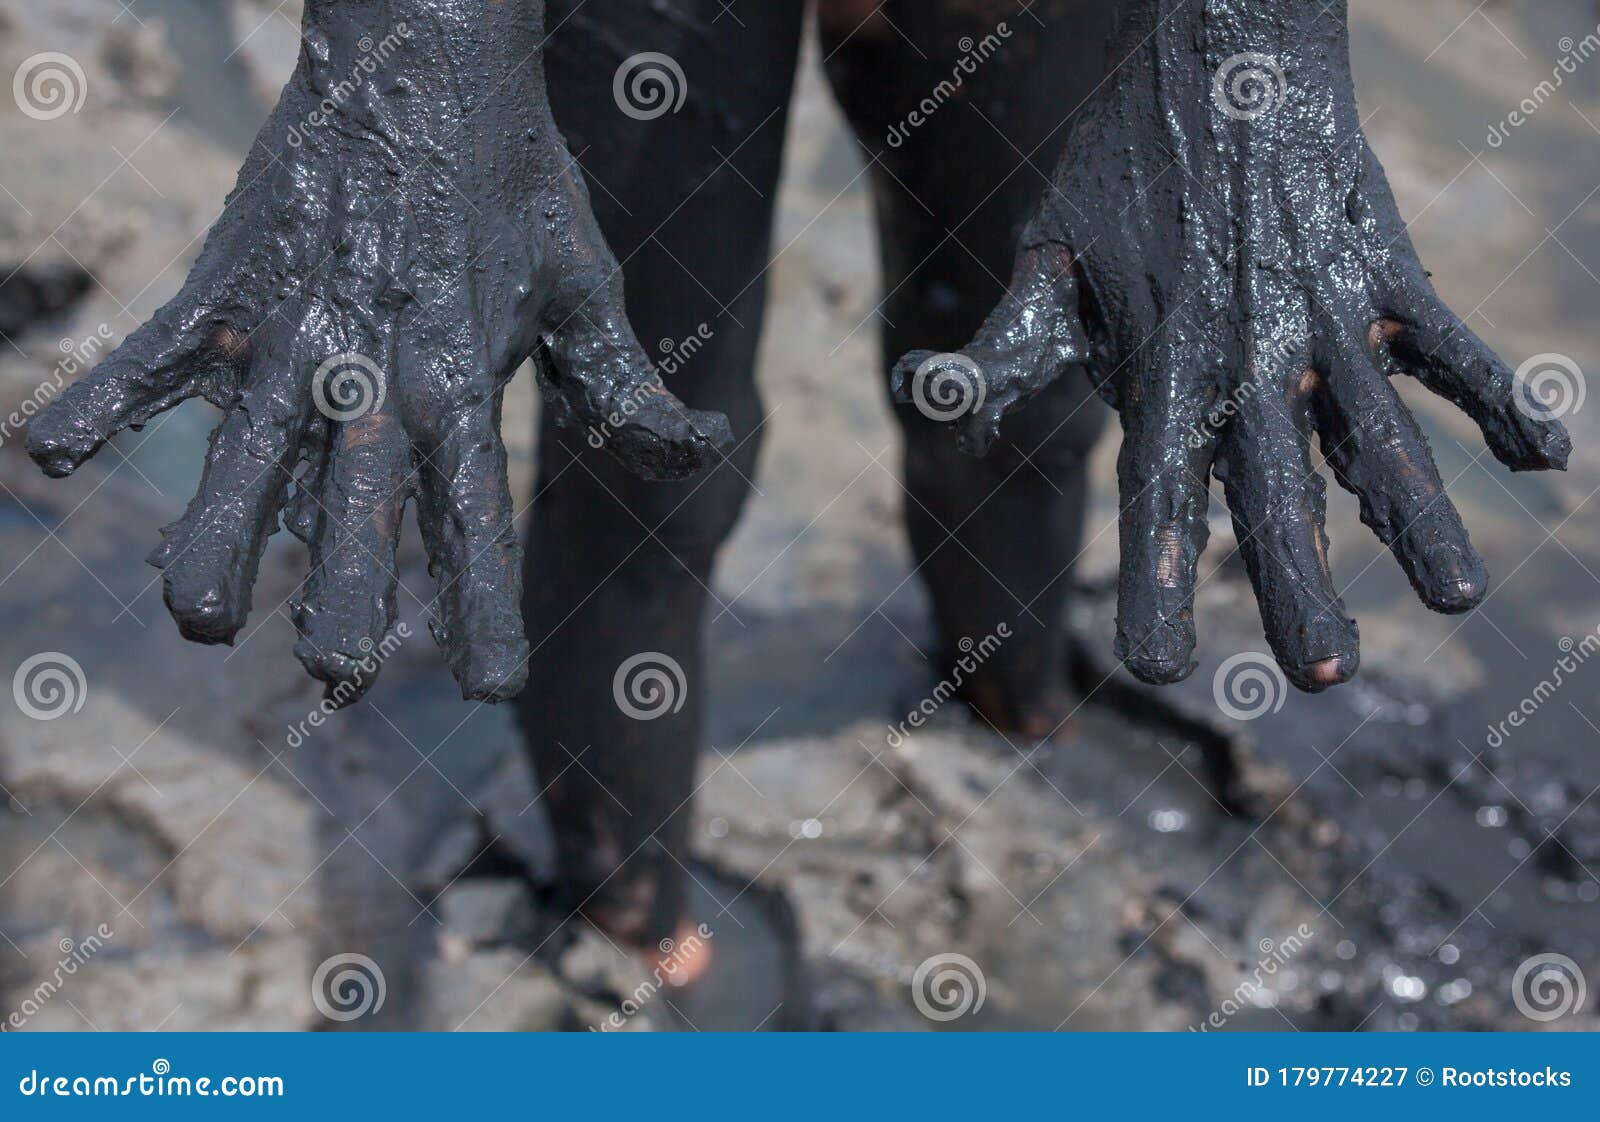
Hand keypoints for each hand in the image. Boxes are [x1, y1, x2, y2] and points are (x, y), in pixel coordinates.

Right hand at [27, 0, 730, 702]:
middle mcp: (371, 374)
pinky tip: (55, 454)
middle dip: (342, 604)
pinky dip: (100, 399)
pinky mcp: (225, 288)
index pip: (477, 518)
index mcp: (461, 382)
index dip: (483, 606)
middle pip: (352, 513)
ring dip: (215, 542)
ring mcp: (288, 334)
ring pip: (239, 461)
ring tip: (201, 616)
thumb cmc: (516, 179)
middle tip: (336, 678)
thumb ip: (631, 389)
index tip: (491, 685)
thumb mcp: (586, 287)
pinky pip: (151, 354)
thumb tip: (711, 450)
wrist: (424, 50)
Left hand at [894, 0, 1568, 691]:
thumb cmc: (1121, 167)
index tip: (1162, 668)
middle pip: (1275, 491)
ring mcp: (1327, 317)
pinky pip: (1451, 345)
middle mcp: (1250, 354)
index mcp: (1163, 363)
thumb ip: (1007, 345)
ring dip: (1418, 518)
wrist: (1222, 53)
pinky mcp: (1386, 277)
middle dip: (1301, 588)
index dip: (1158, 583)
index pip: (1157, 496)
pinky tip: (1546, 459)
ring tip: (1454, 598)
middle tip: (1322, 677)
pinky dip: (1497, 398)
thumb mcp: (1048, 255)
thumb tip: (927, 401)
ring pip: (1380, 434)